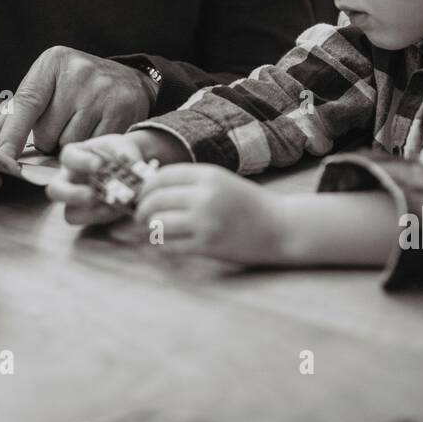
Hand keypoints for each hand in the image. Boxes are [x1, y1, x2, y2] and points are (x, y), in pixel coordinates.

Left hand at [0, 46, 157, 160]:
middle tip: (61, 126)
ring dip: (69, 145)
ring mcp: (102, 91)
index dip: (13, 133)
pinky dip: (90, 146)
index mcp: (53, 62)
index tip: (3, 155)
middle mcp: (78, 73)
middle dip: (48, 139)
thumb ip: (20, 109)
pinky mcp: (121, 109)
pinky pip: (92, 146)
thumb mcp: (49, 84)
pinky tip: (96, 131)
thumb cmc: (78, 86)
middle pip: (47, 132)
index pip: (27, 103)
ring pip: (69, 143)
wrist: (129, 80)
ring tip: (79, 127)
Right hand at [45, 133, 154, 225]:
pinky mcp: (88, 215)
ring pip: (69, 214)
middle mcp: (68, 179)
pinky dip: (103, 217)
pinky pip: (89, 222)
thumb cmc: (119, 152)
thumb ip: (126, 153)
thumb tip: (133, 169)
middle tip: (92, 195)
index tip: (100, 165)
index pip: (68, 157)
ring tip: (111, 206)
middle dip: (72, 194)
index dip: (81, 162)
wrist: (130, 165)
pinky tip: (118, 209)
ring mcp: (76, 200)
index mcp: (73, 155)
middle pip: (55, 190)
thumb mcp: (122, 146)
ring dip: (90, 213)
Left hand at [134, 164, 285, 264]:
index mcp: (208, 175)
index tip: (142, 197)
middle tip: (140, 218)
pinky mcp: (207, 245)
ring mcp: (205, 221)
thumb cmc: (249, 204)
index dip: (146, 188)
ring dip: (151, 230)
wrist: (281, 227)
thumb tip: (152, 188)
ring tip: (155, 232)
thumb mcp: (222, 182)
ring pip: (158, 224)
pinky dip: (163, 246)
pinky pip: (170, 246)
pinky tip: (167, 245)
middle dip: (142, 210)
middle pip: (155, 200)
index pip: (161, 177)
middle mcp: (205, 195)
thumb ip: (192, 183)